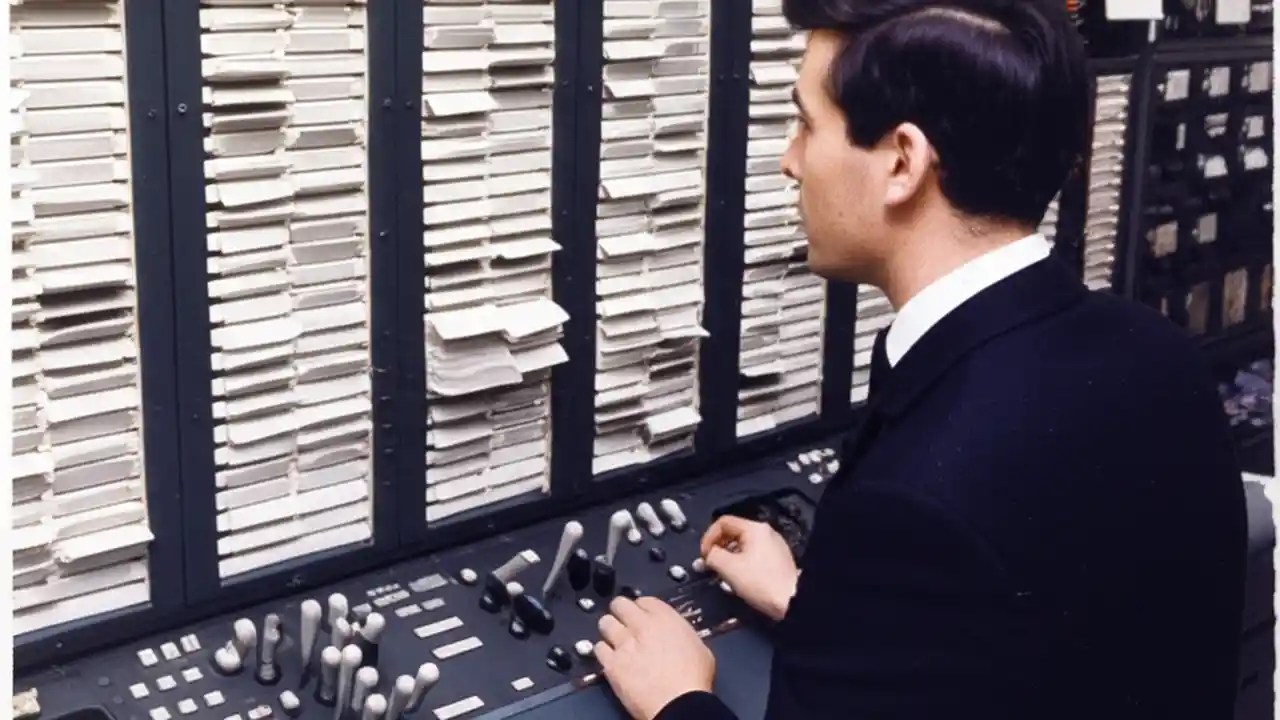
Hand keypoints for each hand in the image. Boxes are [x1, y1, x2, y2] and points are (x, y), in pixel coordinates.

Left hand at [595, 596, 714, 719]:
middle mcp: (641, 626)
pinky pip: (598, 648)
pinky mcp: (611, 664)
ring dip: (609, 629)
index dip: (642, 607)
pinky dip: (603, 652)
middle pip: (620, 604)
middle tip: (623, 621)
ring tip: (615, 639)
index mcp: (665, 618)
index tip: (642, 615)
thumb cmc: (693, 680)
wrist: (678, 704)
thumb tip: (677, 637)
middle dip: (621, 611)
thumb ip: (681, 635)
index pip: (645, 600)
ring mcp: (623, 644)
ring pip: (605, 623)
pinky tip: (610, 658)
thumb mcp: (699, 648)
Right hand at [700, 516, 798, 621]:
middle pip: (733, 533)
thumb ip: (712, 556)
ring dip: (729, 556)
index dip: (708, 538)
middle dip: (718, 548)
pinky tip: (739, 577)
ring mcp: (774, 545)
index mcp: (755, 529)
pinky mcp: (778, 559)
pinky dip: (742, 562)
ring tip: (724, 573)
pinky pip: (754, 554)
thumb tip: (707, 556)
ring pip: (743, 545)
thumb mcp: (729, 568)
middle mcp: (766, 532)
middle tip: (711, 565)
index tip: (704, 555)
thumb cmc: (761, 583)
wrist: (792, 602)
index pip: (723, 522)